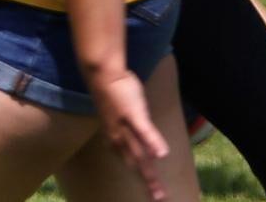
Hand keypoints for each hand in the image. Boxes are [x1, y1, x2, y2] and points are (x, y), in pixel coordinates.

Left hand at [90, 69, 168, 201]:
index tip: (152, 191)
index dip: (141, 178)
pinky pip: (145, 132)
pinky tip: (163, 155)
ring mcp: (126, 128)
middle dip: (147, 183)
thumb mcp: (119, 114)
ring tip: (160, 192)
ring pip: (139, 155)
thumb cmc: (114, 92)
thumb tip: (134, 132)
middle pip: (137, 165)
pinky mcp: (133, 114)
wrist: (102, 75)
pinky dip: (153, 143)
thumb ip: (127, 127)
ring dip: (150, 174)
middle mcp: (119, 139)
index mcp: (116, 140)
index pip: (131, 163)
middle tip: (160, 199)